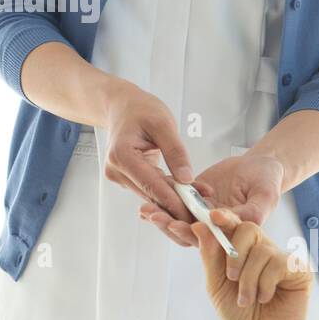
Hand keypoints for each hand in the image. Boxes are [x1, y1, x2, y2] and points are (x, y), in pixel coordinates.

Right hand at [102, 81, 198, 224]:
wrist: (123, 107)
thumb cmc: (141, 110)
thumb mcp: (163, 124)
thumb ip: (175, 152)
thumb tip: (187, 179)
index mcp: (121, 155)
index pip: (151, 185)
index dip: (173, 201)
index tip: (193, 212)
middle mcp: (116, 170)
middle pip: (150, 194)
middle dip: (177, 202)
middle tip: (203, 208)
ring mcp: (119, 176)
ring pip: (151, 194)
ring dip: (175, 197)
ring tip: (200, 197)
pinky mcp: (126, 179)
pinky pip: (150, 188)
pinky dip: (168, 189)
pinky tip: (186, 190)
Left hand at [138, 150, 283, 248]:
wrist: (258, 165)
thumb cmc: (267, 181)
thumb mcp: (266, 195)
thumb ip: (254, 211)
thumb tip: (226, 219)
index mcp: (231, 233)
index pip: (211, 240)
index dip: (194, 235)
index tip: (178, 226)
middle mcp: (214, 228)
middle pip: (189, 234)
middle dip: (170, 226)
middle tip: (155, 216)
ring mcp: (203, 215)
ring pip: (179, 221)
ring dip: (161, 216)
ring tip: (145, 209)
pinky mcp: (194, 201)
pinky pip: (175, 203)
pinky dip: (161, 201)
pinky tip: (146, 196)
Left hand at [191, 207, 318, 319]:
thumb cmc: (241, 316)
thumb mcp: (217, 285)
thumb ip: (210, 256)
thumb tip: (201, 226)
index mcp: (242, 251)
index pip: (233, 225)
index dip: (224, 218)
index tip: (213, 216)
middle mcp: (262, 250)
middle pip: (249, 229)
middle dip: (235, 254)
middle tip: (231, 277)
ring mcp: (282, 258)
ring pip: (261, 251)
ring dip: (248, 280)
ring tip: (248, 299)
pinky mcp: (299, 269)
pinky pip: (279, 263)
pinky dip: (266, 284)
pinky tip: (267, 298)